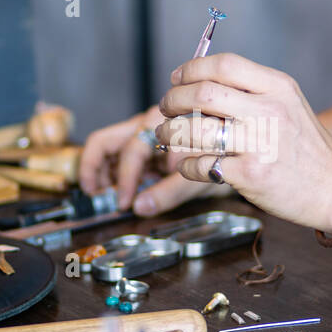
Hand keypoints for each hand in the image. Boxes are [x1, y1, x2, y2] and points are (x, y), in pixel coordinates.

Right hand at [77, 104, 220, 214]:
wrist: (237, 151)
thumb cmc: (222, 159)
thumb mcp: (200, 179)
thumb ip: (170, 192)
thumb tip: (140, 208)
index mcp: (162, 125)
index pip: (131, 151)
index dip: (125, 180)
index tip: (125, 203)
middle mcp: (148, 123)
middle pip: (105, 141)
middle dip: (94, 168)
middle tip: (94, 195)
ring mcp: (143, 132)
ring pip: (108, 145)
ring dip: (101, 170)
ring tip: (103, 194)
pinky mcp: (143, 143)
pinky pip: (118, 153)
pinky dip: (113, 171)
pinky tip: (119, 188)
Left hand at [156, 53, 331, 231]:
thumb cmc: (307, 149)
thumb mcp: (288, 105)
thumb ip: (251, 91)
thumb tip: (198, 84)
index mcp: (278, 87)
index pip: (224, 65)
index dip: (192, 69)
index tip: (177, 78)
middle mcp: (269, 111)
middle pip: (203, 93)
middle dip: (173, 99)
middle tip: (166, 108)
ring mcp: (259, 144)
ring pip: (195, 130)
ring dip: (170, 132)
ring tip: (167, 135)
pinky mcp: (250, 175)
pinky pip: (201, 165)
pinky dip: (187, 165)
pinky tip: (190, 165)